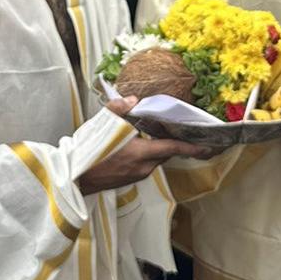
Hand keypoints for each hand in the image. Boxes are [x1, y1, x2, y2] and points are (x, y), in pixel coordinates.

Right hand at [78, 97, 214, 193]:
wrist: (74, 179)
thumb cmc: (87, 152)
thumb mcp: (101, 124)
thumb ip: (119, 108)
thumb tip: (134, 100)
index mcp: (140, 153)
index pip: (172, 149)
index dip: (191, 148)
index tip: (207, 148)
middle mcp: (143, 167)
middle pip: (165, 153)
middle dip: (172, 142)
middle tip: (178, 130)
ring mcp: (136, 175)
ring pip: (155, 159)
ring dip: (158, 147)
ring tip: (155, 132)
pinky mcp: (129, 179)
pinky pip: (146, 164)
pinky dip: (148, 153)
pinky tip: (138, 144)